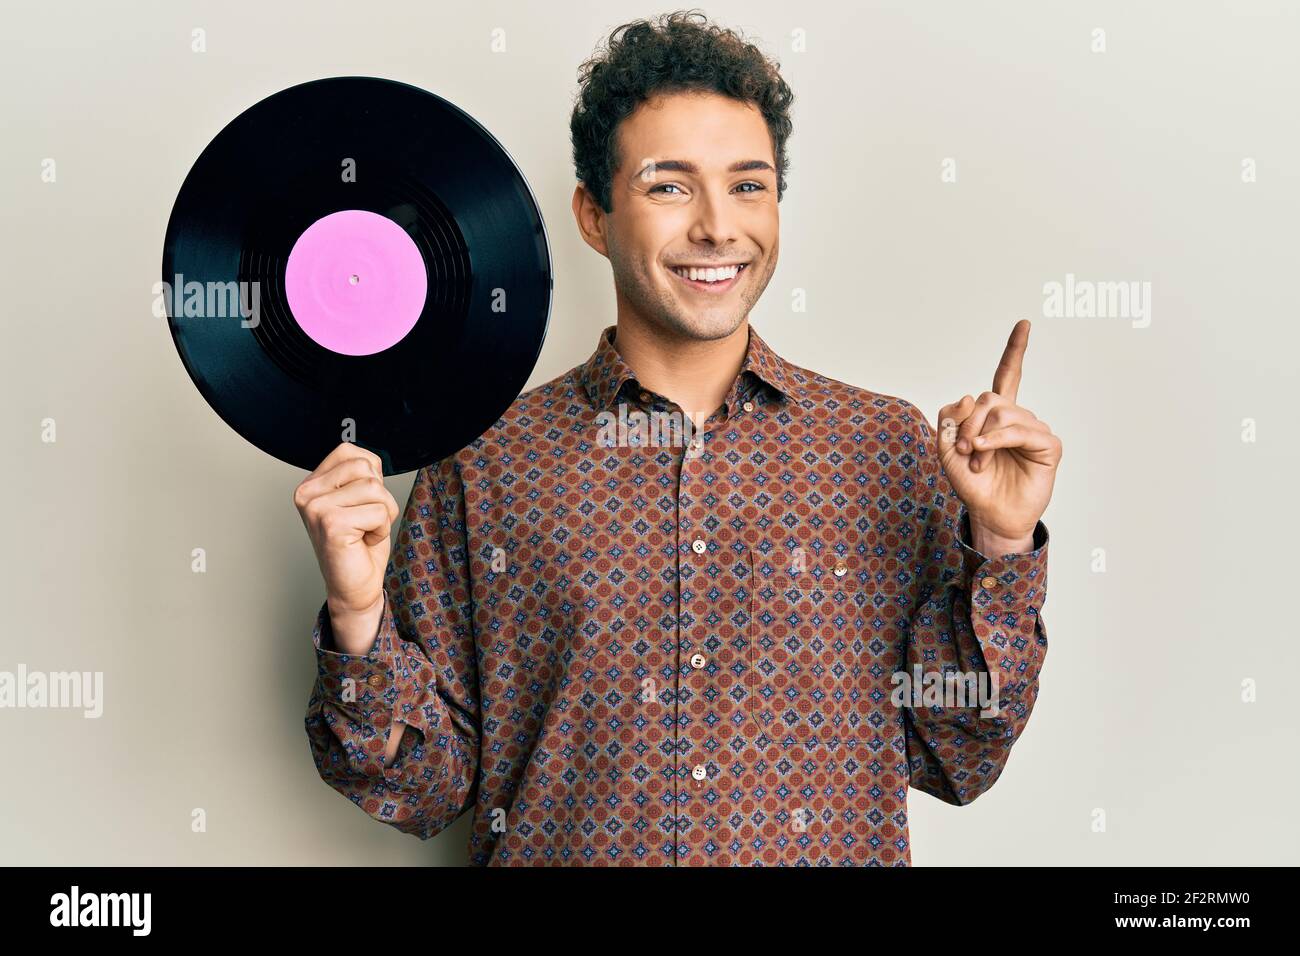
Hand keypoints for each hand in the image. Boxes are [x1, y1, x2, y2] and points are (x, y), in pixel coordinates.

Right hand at [293, 443, 399, 651]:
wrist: (354, 587)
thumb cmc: (360, 545)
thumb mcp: (361, 499)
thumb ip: (361, 474)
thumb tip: (371, 457)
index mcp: (311, 483)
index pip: (351, 451)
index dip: (371, 476)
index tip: (360, 504)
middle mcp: (307, 493)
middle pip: (366, 468)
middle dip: (379, 496)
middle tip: (364, 521)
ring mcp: (316, 508)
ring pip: (375, 489)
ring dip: (382, 514)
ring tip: (364, 531)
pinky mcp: (331, 523)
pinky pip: (379, 511)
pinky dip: (381, 529)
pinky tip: (363, 542)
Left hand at [935, 320, 1061, 552]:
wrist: (989, 514)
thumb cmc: (972, 483)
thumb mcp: (947, 449)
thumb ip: (950, 419)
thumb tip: (970, 395)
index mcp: (995, 415)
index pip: (1007, 376)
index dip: (1015, 350)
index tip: (1024, 324)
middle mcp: (1017, 418)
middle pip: (991, 397)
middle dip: (970, 422)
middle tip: (965, 449)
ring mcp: (1035, 430)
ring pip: (1003, 414)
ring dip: (982, 439)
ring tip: (977, 461)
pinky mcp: (1048, 446)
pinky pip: (1021, 431)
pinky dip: (998, 441)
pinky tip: (987, 455)